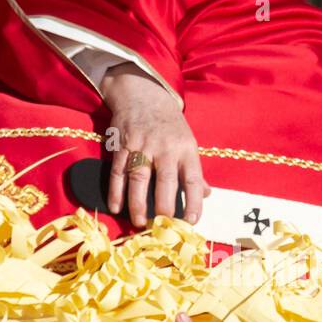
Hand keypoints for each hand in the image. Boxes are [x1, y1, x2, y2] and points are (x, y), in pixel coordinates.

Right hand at [101, 62, 209, 226]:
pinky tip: (115, 207)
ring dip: (138, 204)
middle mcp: (165, 148)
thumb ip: (194, 171)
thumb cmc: (170, 125)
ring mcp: (141, 145)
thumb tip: (206, 195)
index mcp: (185, 149)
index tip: (191, 222)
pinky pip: (117, 171)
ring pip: (138, 178)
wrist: (144, 93)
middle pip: (165, 181)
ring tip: (139, 223)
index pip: (192, 179)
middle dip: (164, 207)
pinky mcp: (122, 144)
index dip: (193, 202)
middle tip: (162, 227)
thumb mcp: (188, 143)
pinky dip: (115, 191)